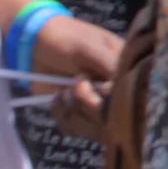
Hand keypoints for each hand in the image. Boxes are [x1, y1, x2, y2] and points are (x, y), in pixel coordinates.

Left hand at [22, 15, 121, 135]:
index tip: (95, 83)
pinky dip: (61, 115)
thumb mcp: (91, 47)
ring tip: (64, 90)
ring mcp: (96, 104)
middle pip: (115, 116)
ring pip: (94, 127)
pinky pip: (74, 129)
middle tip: (76, 83)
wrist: (34, 44)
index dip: (114, 95)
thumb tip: (117, 90)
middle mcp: (115, 90)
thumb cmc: (68, 39)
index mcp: (126, 70)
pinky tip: (57, 97)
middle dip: (90, 102)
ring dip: (74, 109)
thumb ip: (110, 65)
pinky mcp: (77, 113)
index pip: (133, 93)